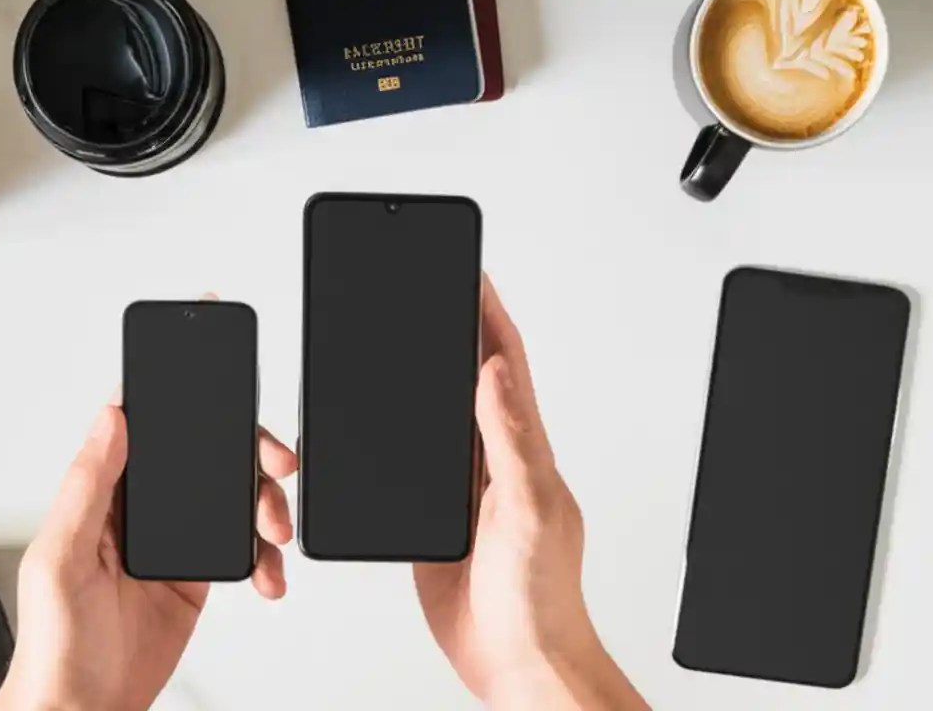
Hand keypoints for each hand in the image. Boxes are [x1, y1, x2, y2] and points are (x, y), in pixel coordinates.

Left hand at [0, 393, 297, 710]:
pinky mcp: (197, 575)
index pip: (147, 430)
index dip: (190, 410)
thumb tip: (111, 420)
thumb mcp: (61, 557)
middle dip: (249, 457)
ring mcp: (172, 543)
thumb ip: (87, 487)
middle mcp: (138, 512)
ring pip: (233, 501)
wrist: (86, 708)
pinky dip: (265, 557)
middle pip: (206, 459)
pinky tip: (266, 572)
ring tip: (273, 533)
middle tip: (275, 466)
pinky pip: (244, 549)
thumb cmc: (56, 644)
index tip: (228, 413)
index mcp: (101, 494)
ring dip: (265, 507)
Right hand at [414, 277, 647, 710]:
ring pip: (445, 416)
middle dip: (459, 329)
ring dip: (431, 374)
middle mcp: (497, 462)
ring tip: (413, 335)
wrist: (517, 660)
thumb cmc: (540, 598)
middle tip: (440, 287)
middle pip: (474, 378)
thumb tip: (494, 371)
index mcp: (523, 449)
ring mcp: (469, 489)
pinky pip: (421, 463)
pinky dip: (407, 432)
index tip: (471, 272)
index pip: (507, 364)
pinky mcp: (442, 518)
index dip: (489, 314)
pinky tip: (392, 421)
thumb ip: (511, 441)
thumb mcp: (528, 510)